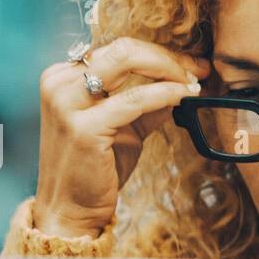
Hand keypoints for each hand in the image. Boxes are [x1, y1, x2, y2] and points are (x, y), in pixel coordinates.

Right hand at [34, 37, 210, 237]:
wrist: (69, 210)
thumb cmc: (94, 171)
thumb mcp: (124, 128)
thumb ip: (147, 103)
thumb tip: (182, 83)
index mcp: (64, 77)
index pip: (118, 50)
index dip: (159, 53)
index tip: (190, 63)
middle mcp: (60, 83)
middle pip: (123, 47)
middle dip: (168, 55)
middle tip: (198, 68)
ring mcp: (67, 102)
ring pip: (127, 60)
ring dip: (169, 68)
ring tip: (194, 82)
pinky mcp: (84, 127)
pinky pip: (135, 99)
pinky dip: (165, 93)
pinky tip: (184, 96)